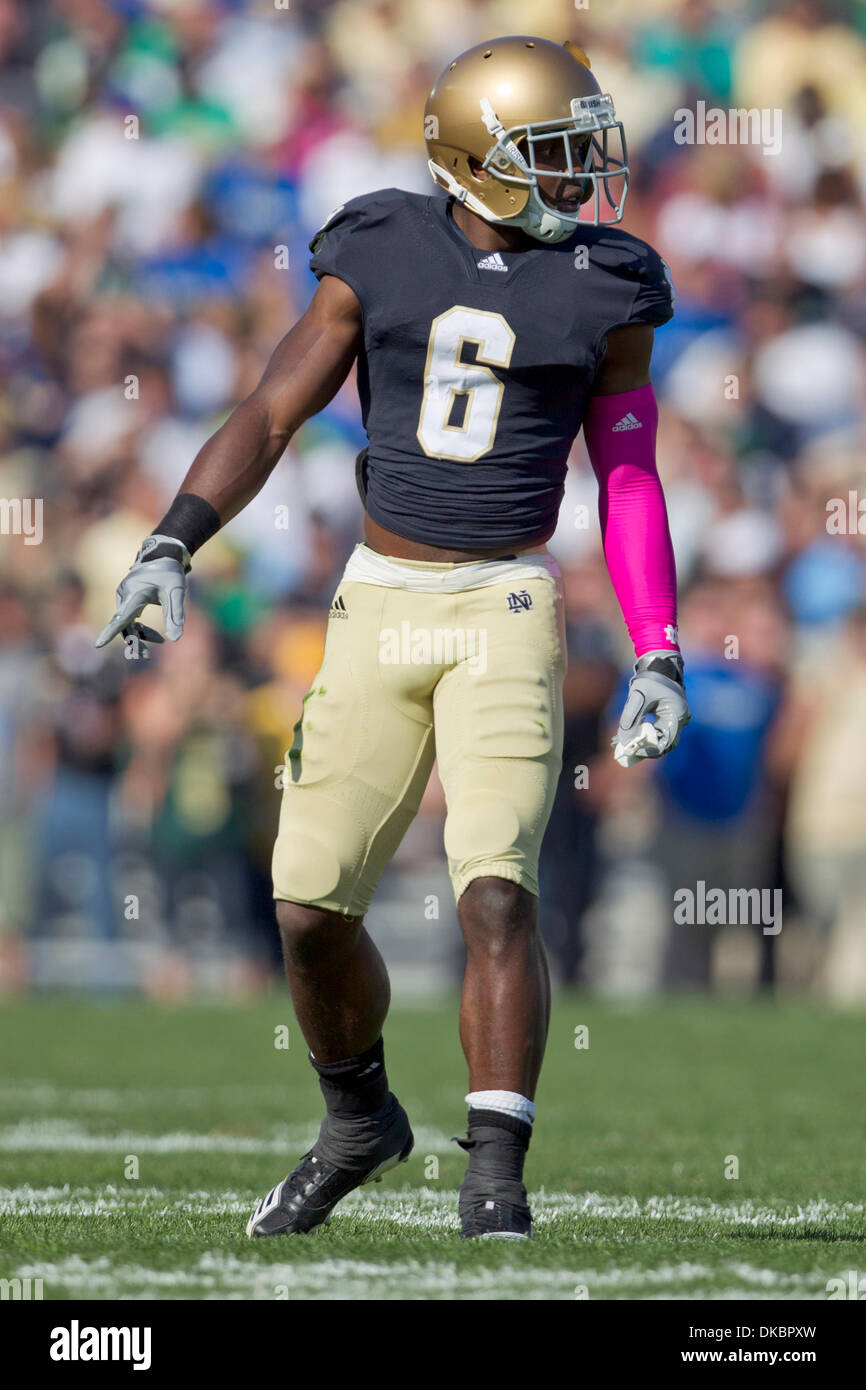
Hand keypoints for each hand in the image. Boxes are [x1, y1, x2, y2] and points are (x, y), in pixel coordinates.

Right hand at [95, 535, 189, 651]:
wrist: (163, 554)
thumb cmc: (170, 572)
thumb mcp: (177, 592)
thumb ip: (176, 615)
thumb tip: (175, 639)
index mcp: (134, 593)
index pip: (121, 618)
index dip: (110, 632)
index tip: (99, 644)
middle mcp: (124, 595)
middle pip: (124, 625)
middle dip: (135, 642)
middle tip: (148, 656)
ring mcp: (124, 597)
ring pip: (126, 624)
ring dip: (140, 636)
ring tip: (160, 642)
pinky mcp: (127, 599)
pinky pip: (128, 619)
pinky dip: (140, 629)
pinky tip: (156, 636)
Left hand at [612, 651, 689, 767]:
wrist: (658, 664)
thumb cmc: (650, 678)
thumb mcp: (637, 697)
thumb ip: (630, 720)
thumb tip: (624, 742)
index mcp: (677, 715)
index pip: (665, 743)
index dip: (649, 750)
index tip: (632, 750)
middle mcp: (679, 719)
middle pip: (663, 744)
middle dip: (644, 748)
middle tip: (625, 750)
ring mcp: (674, 719)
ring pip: (659, 739)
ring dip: (643, 742)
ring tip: (623, 744)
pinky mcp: (668, 718)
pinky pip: (657, 732)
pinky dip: (644, 735)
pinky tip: (629, 735)